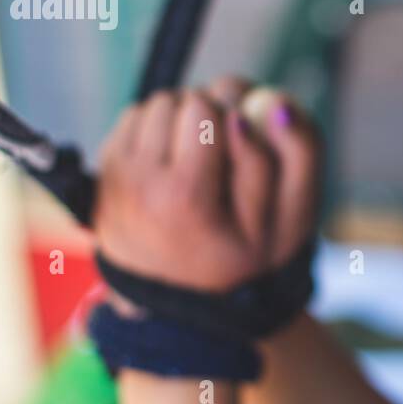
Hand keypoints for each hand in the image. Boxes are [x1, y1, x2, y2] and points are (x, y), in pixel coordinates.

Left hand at [92, 76, 321, 294]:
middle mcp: (138, 185)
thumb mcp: (294, 217)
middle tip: (222, 161)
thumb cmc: (247, 257)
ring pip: (156, 106)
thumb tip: (273, 100)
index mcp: (184, 197)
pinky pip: (135, 120)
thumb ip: (299, 153)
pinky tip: (173, 168)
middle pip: (180, 100)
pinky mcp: (102, 173)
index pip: (209, 108)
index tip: (244, 153)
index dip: (237, 118)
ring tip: (198, 165)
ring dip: (181, 122)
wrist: (185, 304)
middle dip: (207, 117)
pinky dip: (158, 132)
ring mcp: (114, 179)